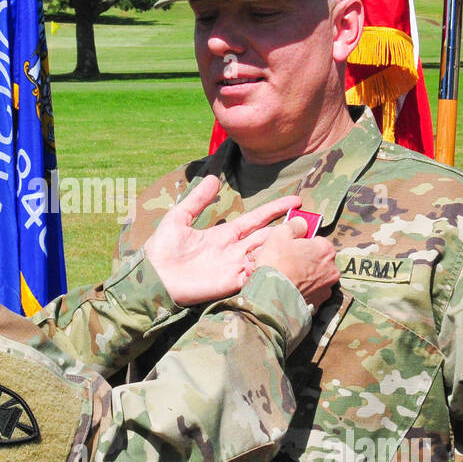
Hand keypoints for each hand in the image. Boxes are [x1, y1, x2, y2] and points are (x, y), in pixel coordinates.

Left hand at [143, 176, 303, 305]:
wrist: (153, 277)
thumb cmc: (162, 249)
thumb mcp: (178, 218)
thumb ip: (197, 200)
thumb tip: (212, 178)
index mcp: (223, 235)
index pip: (256, 219)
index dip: (275, 209)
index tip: (296, 199)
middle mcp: (233, 251)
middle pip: (267, 237)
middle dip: (288, 229)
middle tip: (309, 221)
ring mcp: (234, 268)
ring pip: (267, 255)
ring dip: (284, 248)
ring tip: (306, 237)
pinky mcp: (230, 283)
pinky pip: (256, 275)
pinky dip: (271, 268)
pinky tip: (286, 259)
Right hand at [251, 220, 338, 305]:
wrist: (272, 297)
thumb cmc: (277, 263)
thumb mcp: (281, 234)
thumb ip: (295, 225)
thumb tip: (302, 223)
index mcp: (326, 249)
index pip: (317, 241)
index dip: (302, 244)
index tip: (291, 249)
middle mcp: (332, 269)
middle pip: (318, 260)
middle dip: (306, 260)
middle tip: (287, 263)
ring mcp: (327, 288)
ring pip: (316, 277)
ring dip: (306, 277)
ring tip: (288, 278)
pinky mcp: (320, 303)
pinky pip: (312, 293)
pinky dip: (304, 291)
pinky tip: (291, 290)